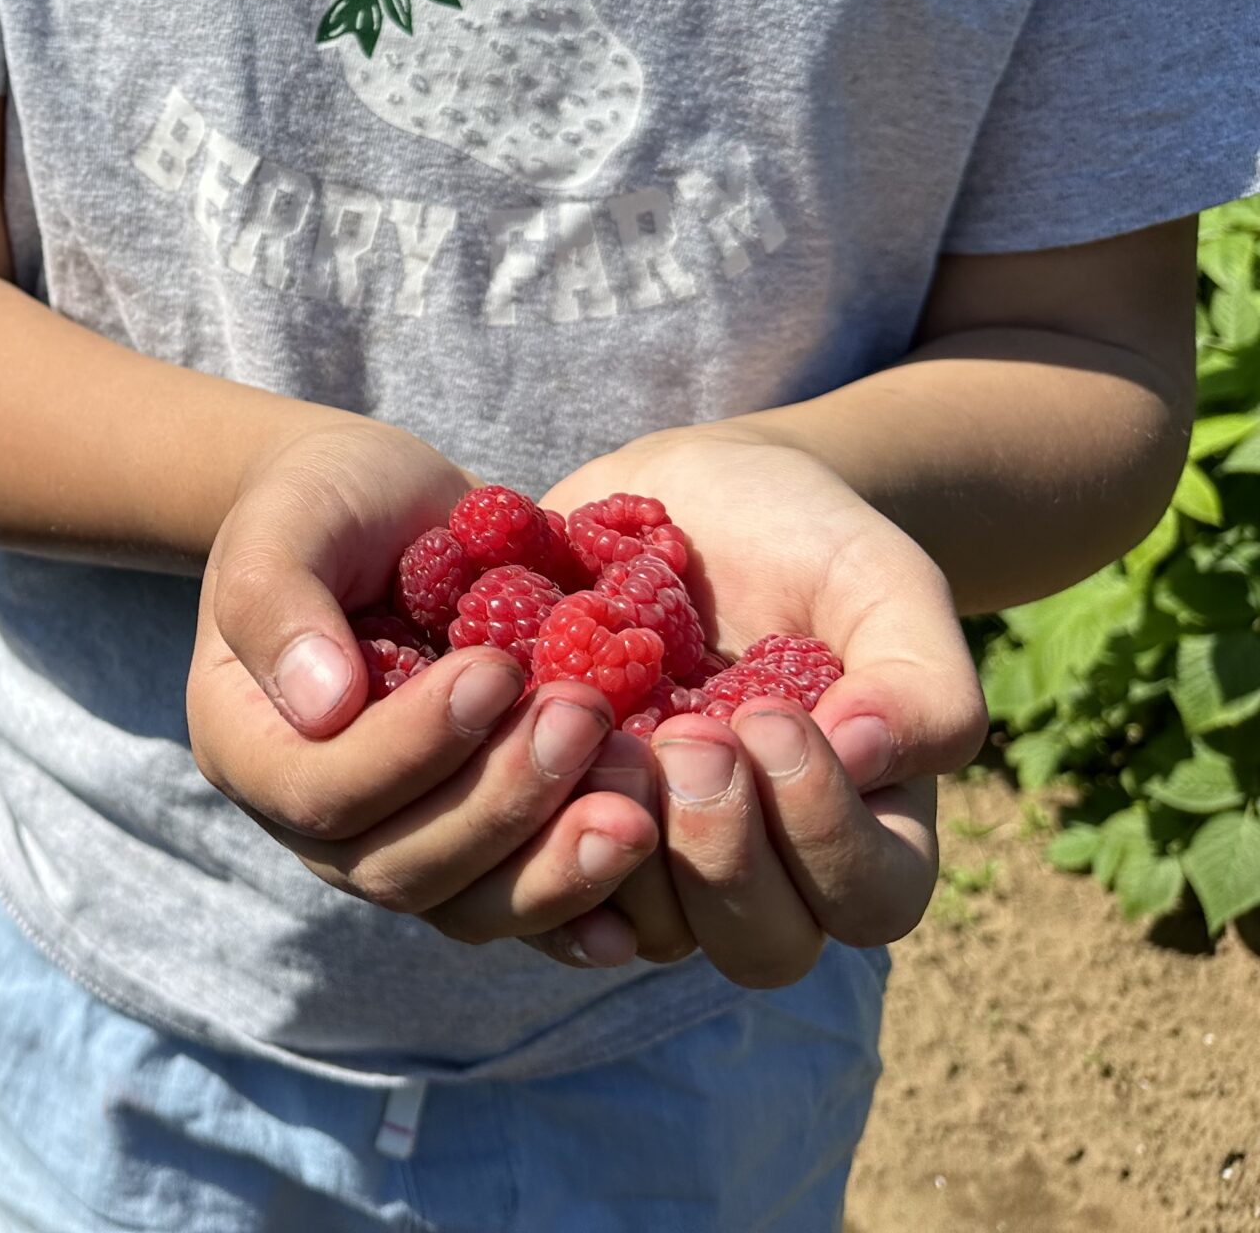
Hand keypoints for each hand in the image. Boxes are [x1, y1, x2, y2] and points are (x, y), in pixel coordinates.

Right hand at [186, 421, 659, 960]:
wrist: (383, 511)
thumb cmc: (326, 502)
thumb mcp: (289, 518)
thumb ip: (278, 599)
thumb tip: (321, 706)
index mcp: (250, 748)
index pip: (324, 791)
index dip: (415, 747)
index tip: (497, 668)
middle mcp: (316, 820)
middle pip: (403, 866)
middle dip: (503, 803)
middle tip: (586, 715)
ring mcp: (398, 841)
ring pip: (468, 905)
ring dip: (556, 863)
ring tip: (636, 800)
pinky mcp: (473, 846)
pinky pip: (522, 905)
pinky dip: (582, 902)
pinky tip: (645, 888)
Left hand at [539, 428, 988, 985]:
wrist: (688, 496)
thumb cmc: (805, 544)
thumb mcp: (882, 582)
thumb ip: (917, 678)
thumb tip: (866, 757)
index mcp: (864, 828)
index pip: (868, 898)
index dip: (822, 830)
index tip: (769, 716)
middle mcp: (764, 868)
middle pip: (760, 946)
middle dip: (721, 853)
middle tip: (686, 736)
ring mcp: (658, 861)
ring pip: (648, 930)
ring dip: (619, 847)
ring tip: (600, 731)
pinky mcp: (563, 827)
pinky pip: (536, 890)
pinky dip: (527, 840)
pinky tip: (525, 767)